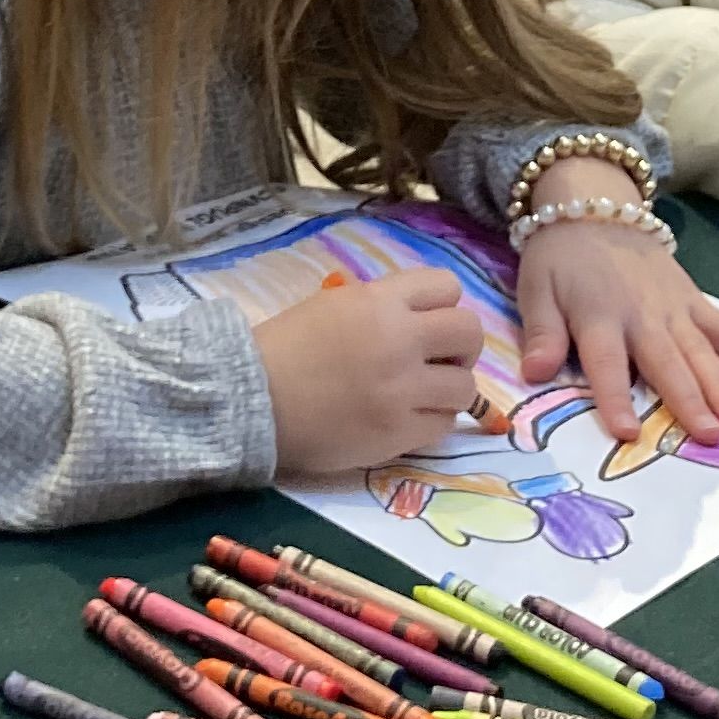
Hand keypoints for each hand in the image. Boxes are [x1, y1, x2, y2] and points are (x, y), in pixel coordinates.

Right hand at [261, 267, 486, 473]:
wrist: (250, 401)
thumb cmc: (282, 350)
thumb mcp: (330, 307)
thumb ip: (378, 307)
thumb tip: (414, 320)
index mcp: (378, 301)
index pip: (446, 286)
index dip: (443, 306)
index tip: (428, 324)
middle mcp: (399, 340)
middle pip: (469, 331)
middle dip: (460, 347)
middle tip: (439, 361)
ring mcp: (403, 389)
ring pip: (465, 384)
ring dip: (449, 389)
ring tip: (424, 396)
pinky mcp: (399, 432)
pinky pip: (445, 424)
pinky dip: (433, 421)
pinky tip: (409, 419)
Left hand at [515, 209, 718, 444]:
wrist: (594, 205)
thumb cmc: (560, 258)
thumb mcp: (536, 290)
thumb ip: (541, 334)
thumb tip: (535, 373)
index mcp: (598, 316)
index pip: (606, 364)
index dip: (615, 397)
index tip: (627, 432)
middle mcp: (642, 315)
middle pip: (666, 363)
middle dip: (688, 401)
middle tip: (710, 436)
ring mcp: (675, 308)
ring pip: (702, 352)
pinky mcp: (696, 300)